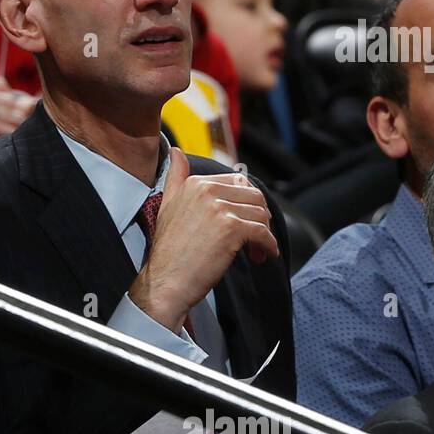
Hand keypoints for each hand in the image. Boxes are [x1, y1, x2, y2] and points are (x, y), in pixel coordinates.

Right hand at [0, 77, 36, 137]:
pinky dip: (11, 130)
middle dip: (24, 105)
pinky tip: (17, 133)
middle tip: (34, 111)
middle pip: (10, 99)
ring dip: (21, 118)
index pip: (0, 84)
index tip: (22, 101)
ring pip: (8, 113)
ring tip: (29, 123)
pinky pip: (1, 127)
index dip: (14, 92)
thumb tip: (3, 90)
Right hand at [128, 147, 278, 331]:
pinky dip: (268, 245)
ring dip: (264, 234)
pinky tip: (263, 255)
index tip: (242, 223)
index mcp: (195, 184)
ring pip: (261, 214)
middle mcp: (207, 191)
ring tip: (256, 250)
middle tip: (254, 239)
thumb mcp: (167, 206)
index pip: (238, 183)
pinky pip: (263, 232)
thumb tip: (176, 152)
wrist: (165, 282)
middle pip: (254, 196)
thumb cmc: (168, 251)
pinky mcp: (232, 229)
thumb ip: (176, 178)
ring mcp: (220, 209)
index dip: (245, 204)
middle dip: (259, 218)